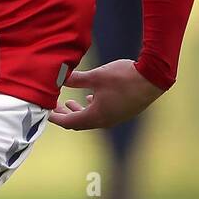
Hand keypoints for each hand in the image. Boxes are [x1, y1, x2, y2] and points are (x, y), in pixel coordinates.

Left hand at [48, 59, 163, 130]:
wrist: (153, 78)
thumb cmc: (124, 77)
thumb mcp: (96, 76)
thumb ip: (76, 79)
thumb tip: (59, 77)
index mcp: (96, 116)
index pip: (69, 122)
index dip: (55, 118)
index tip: (45, 112)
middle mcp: (105, 122)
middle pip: (79, 123)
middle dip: (65, 115)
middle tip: (53, 107)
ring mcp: (116, 118)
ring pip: (91, 119)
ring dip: (79, 111)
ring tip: (69, 103)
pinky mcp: (124, 112)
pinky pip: (103, 115)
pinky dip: (92, 108)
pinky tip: (91, 97)